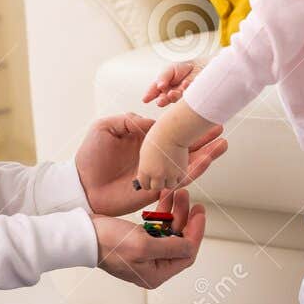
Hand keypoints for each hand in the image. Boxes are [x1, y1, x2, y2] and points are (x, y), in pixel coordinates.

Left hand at [74, 113, 226, 217]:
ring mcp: (156, 175)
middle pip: (185, 148)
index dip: (186, 125)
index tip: (201, 114)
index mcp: (144, 144)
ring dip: (206, 154)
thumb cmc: (90, 156)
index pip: (171, 133)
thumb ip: (128, 120)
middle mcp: (154, 159)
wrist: (81, 184)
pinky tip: (207, 161)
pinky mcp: (156, 190)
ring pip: (187, 165)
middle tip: (220, 126)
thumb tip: (151, 122)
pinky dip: (194, 172)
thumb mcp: (105, 128)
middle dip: (204, 138)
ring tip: (221, 143)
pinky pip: (178, 182)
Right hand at [91, 190, 205, 289]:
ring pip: (170, 231)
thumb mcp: (144, 246)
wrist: (82, 235)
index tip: (200, 212)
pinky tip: (163, 198)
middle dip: (185, 218)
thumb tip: (192, 246)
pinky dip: (162, 212)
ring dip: (175, 212)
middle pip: (180, 241)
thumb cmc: (108, 243)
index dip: (196, 233)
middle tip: (187, 198)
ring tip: (177, 193)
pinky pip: (157, 226)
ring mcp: (145, 253)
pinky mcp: (138, 240)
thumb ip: (172, 247)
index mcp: (156, 274)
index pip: (187, 254)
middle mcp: (153, 266)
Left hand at [134, 127, 189, 192]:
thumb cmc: (158, 137)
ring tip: (171, 171)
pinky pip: (181, 181)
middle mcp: (156, 175)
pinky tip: (179, 169)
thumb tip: (145, 173)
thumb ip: (145, 164)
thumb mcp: (144, 152)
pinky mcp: (180, 172)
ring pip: (169, 185)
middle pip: (156, 187)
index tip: (151, 177)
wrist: (171, 132)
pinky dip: (180, 177)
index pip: (144, 185)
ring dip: (170, 180)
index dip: (148, 181)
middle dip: (159, 182)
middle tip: (162, 175)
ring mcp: (169, 175)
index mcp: (145, 170)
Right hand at [142, 62, 198, 107]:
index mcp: (161, 86)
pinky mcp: (189, 98)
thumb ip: (163, 77)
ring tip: (173, 93)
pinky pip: (186, 97)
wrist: (200, 67)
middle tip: (161, 100)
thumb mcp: (170, 69)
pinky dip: (185, 90)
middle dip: (162, 100)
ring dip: (173, 97)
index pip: (153, 91)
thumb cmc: (184, 68)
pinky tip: (185, 84)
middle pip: (162, 99)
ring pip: (174, 100)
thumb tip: (159, 86)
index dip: (149, 95)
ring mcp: (179, 96)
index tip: (145, 99)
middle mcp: (168, 93)